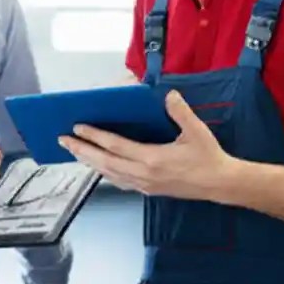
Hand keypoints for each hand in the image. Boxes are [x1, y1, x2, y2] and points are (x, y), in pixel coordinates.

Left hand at [59, 90, 237, 200]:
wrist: (220, 184)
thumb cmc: (209, 156)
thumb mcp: (196, 131)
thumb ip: (180, 111)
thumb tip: (168, 94)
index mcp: (153, 158)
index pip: (115, 146)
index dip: (95, 136)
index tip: (77, 127)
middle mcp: (144, 174)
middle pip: (105, 162)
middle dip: (82, 150)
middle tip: (63, 140)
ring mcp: (145, 184)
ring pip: (109, 173)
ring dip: (90, 162)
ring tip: (74, 152)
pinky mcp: (148, 189)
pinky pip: (119, 181)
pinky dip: (104, 172)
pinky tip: (98, 166)